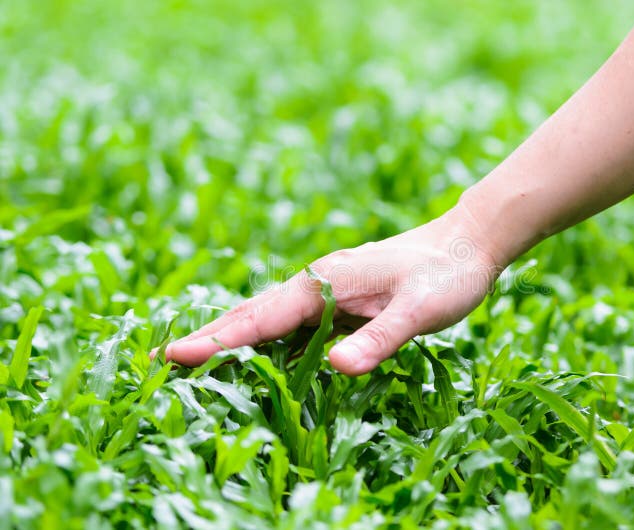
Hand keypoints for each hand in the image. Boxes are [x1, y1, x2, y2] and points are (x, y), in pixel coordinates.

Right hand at [160, 204, 501, 374]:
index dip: (220, 339)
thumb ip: (379, 339)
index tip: (174, 354)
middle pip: (253, 313)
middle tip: (162, 359)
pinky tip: (257, 353)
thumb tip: (334, 368)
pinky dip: (264, 337)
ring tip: (194, 359)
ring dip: (232, 336)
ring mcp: (327, 289)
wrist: (467, 244)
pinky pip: (292, 321)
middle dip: (211, 336)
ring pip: (269, 317)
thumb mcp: (420, 310)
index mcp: (326, 282)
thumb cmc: (446, 275)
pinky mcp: (340, 298)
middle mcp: (317, 283)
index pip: (262, 316)